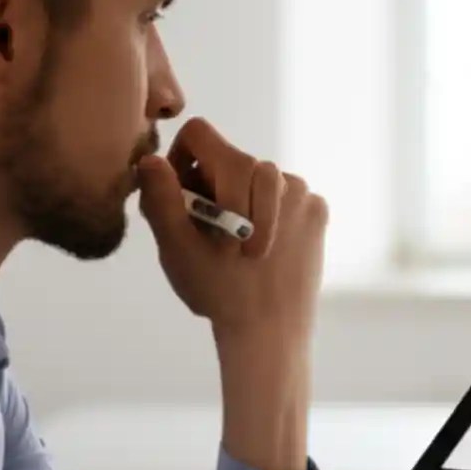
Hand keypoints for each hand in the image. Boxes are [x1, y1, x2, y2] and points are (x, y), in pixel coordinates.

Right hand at [137, 117, 327, 469]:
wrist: (271, 334)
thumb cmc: (218, 292)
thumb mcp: (177, 247)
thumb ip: (161, 198)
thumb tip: (152, 160)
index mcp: (242, 173)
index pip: (200, 135)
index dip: (180, 159)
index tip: (182, 198)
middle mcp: (280, 175)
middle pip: (231, 160)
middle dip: (213, 188)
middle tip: (206, 232)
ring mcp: (304, 193)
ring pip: (259, 180)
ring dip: (242, 203)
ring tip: (235, 246)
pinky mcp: (318, 212)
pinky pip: (285, 199)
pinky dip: (269, 217)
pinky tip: (263, 250)